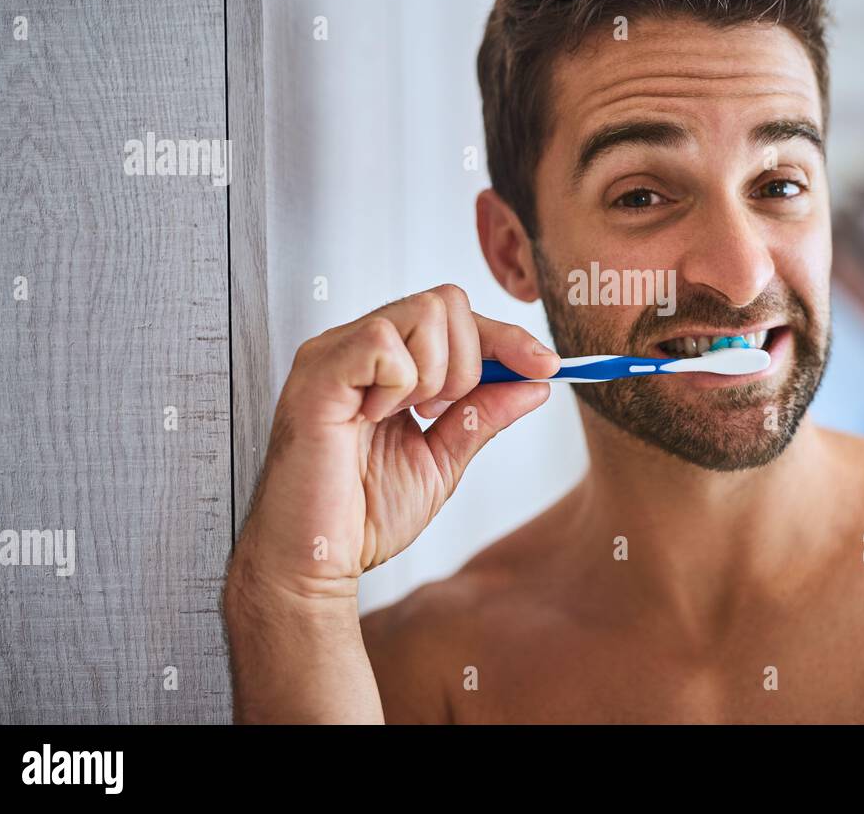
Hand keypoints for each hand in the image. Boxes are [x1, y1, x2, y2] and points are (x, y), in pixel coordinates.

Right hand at [229, 284, 558, 601]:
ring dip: (436, 375)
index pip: (456, 317)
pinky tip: (377, 418)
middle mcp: (355, 347)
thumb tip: (535, 383)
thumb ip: (483, 415)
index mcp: (381, 363)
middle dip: (471, 362)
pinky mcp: (318, 375)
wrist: (316, 562)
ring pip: (423, 313)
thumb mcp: (443, 460)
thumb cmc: (361, 517)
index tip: (547, 367)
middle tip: (439, 414)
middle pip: (446, 302)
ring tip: (404, 419)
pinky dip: (399, 383)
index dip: (508, 338)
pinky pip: (383, 342)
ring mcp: (332, 354)